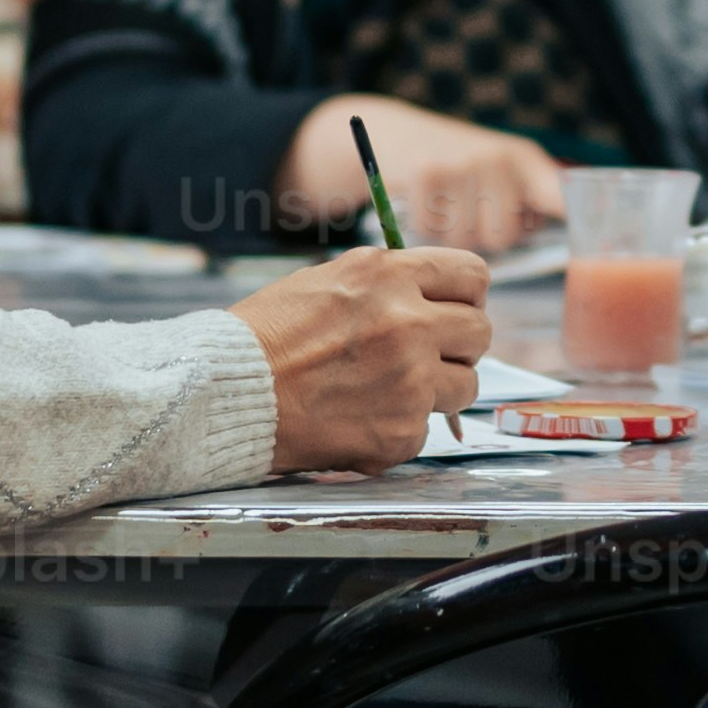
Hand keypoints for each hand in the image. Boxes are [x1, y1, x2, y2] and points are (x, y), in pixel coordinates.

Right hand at [238, 241, 485, 473]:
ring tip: (389, 390)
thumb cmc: (267, 336)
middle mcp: (409, 324)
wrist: (227, 394)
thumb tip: (434, 298)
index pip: (472, 276)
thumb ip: (388, 285)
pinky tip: (359, 419)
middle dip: (459, 345)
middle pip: (480, 332)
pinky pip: (426, 429)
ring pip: (466, 386)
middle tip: (427, 355)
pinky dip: (399, 428)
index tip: (455, 309)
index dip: (467, 296)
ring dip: (438, 390)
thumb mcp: (329, 280)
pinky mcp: (401, 431)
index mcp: (390, 276)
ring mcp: (410, 381)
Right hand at [274, 101, 564, 252]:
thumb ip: (531, 200)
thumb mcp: (503, 171)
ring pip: (466, 239)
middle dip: (486, 236)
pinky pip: (432, 231)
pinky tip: (426, 202)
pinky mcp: (426, 172)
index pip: (561, 194)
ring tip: (447, 206)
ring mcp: (463, 163)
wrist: (400, 133)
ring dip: (452, 234)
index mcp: (527, 161)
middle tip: (473, 213)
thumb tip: (560, 237)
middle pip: (504, 235)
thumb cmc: (461, 167)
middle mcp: (500, 159)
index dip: (579, 216)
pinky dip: (424, 227)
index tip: (596, 234)